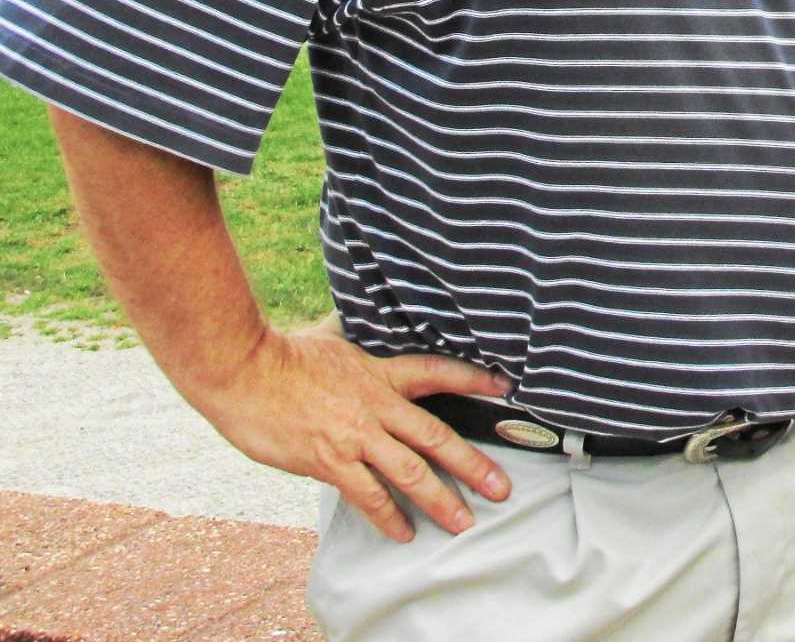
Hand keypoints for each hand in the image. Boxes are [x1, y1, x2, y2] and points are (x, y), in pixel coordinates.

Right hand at [195, 321, 514, 541]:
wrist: (241, 372)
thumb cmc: (282, 353)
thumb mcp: (331, 337)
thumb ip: (355, 336)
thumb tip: (360, 311)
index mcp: (380, 372)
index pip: (437, 372)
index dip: (473, 379)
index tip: (504, 387)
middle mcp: (376, 405)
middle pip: (436, 436)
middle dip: (472, 464)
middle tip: (501, 488)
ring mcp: (355, 436)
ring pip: (409, 472)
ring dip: (440, 500)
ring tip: (463, 522)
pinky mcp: (328, 461)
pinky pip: (367, 494)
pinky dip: (388, 516)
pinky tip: (404, 532)